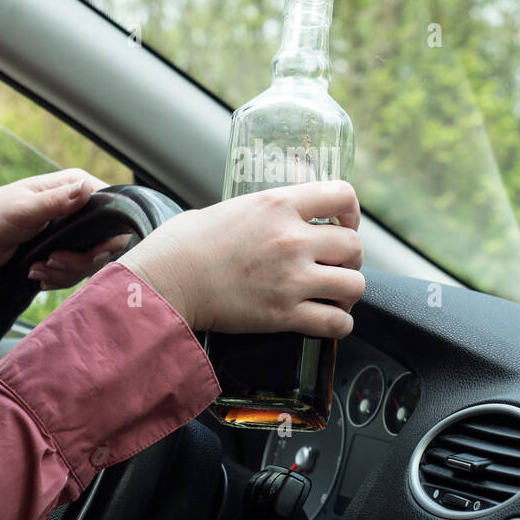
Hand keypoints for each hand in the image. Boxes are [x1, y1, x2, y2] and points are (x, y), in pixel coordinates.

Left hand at [0, 169, 128, 282]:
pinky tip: (37, 274)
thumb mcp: (24, 208)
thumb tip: (87, 187)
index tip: (93, 252)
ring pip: (90, 260)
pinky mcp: (63, 248)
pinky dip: (57, 277)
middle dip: (81, 260)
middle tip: (52, 262)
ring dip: (65, 271)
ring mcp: (72, 229)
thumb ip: (57, 201)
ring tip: (37, 268)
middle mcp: (79, 206)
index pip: (112, 208)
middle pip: (105, 241)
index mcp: (74, 186)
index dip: (110, 234)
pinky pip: (75, 270)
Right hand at [118, 180, 364, 337]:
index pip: (343, 195)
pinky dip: (340, 324)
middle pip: (354, 245)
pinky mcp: (284, 314)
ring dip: (348, 292)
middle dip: (350, 258)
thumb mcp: (231, 208)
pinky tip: (329, 320)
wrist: (165, 282)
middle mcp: (291, 239)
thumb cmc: (184, 244)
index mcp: (278, 204)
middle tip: (335, 266)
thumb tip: (276, 219)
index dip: (352, 212)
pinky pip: (337, 322)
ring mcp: (291, 278)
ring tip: (334, 295)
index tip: (344, 224)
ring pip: (354, 285)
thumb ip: (264, 212)